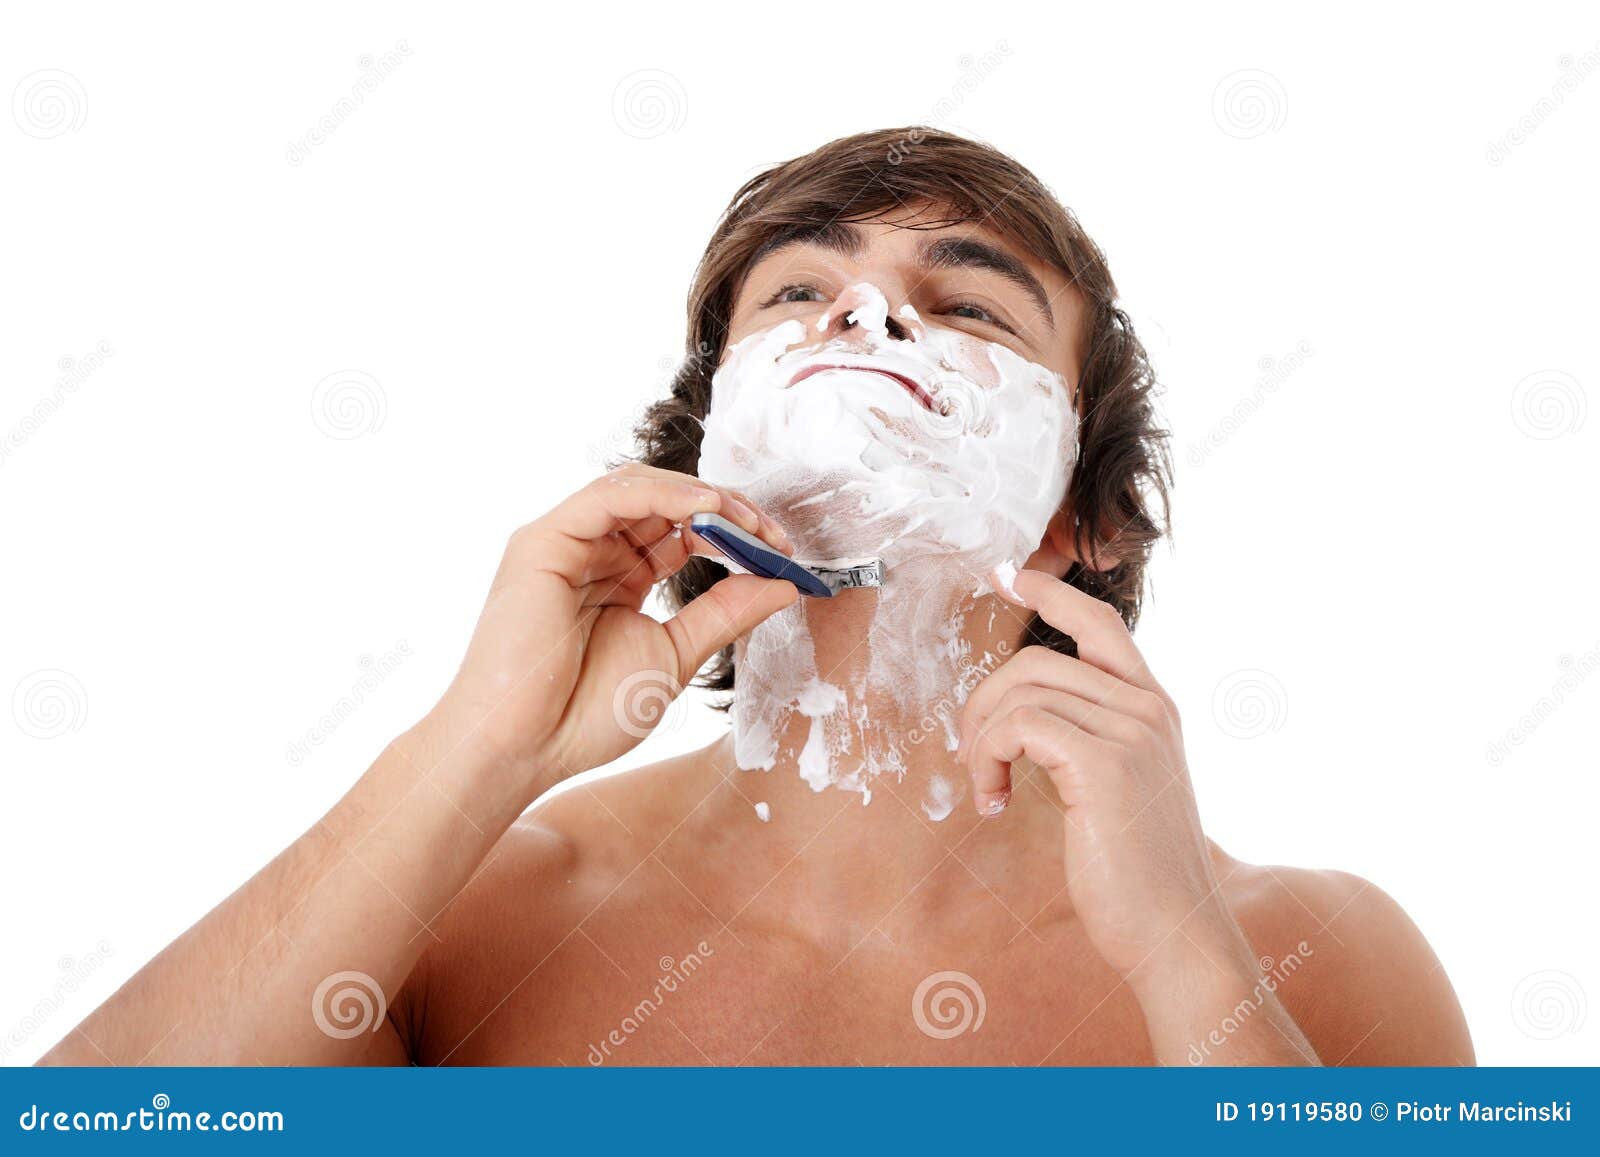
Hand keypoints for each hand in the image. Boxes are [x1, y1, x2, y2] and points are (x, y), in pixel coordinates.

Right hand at [423, 464, 796, 792]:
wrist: (525, 749)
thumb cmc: (584, 716)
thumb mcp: (676, 654)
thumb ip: (725, 613)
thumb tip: (782, 583)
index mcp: (620, 578)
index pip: (682, 532)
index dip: (734, 532)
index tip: (781, 551)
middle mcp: (592, 551)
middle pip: (666, 502)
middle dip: (727, 510)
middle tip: (773, 533)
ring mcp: (565, 542)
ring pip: (640, 488)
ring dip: (701, 497)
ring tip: (747, 521)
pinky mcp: (543, 541)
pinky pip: (609, 497)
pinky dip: (662, 494)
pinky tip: (705, 509)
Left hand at [956, 569, 1251, 986]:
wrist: (1176, 935)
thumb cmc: (1141, 875)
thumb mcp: (1123, 790)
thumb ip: (1094, 741)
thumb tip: (1027, 718)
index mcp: (1154, 708)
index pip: (1101, 623)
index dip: (1050, 592)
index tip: (1007, 575)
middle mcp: (1147, 708)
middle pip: (1035, 659)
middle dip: (984, 703)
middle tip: (974, 759)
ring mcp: (1130, 731)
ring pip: (1020, 693)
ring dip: (981, 741)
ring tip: (986, 789)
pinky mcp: (1102, 762)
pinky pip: (1017, 726)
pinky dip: (987, 759)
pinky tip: (993, 802)